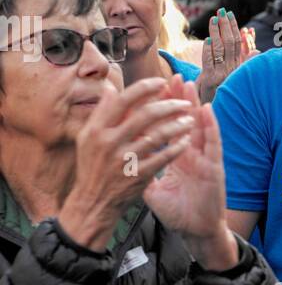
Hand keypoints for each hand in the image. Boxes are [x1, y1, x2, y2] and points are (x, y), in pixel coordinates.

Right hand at [58, 77, 195, 248]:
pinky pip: (163, 157)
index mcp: (97, 129)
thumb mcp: (88, 137)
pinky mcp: (138, 176)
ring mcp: (124, 160)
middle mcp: (109, 142)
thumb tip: (112, 87)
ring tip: (190, 120)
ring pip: (158, 135)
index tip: (163, 82)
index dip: (146, 87)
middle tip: (184, 102)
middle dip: (169, 105)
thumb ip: (102, 112)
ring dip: (177, 125)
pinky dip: (176, 147)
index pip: (124, 100)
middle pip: (145, 115)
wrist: (93, 202)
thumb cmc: (93, 166)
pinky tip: (185, 141)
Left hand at [142, 76, 235, 266]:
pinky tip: (206, 109)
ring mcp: (204, 158)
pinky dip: (210, 125)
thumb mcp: (152, 191)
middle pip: (183, 120)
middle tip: (170, 76)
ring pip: (199, 125)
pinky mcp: (214, 166)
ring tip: (187, 84)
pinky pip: (213, 142)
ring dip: (193, 104)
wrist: (197, 232)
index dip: (160, 110)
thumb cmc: (178, 213)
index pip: (166, 127)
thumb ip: (139, 172)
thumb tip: (119, 160)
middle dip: (177, 98)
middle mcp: (191, 153)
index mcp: (176, 157)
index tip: (150, 92)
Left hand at [198, 9, 257, 102]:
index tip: (230, 15)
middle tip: (221, 12)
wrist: (217, 113)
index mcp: (239, 67)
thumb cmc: (223, 94)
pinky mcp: (210, 80)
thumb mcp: (235, 78)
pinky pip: (209, 60)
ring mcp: (222, 74)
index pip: (239, 43)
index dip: (234, 28)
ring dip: (216, 32)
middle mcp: (233, 69)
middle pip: (231, 43)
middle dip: (226, 25)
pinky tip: (208, 39)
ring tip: (213, 19)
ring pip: (220, 48)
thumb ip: (245, 63)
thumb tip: (256, 49)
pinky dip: (208, 49)